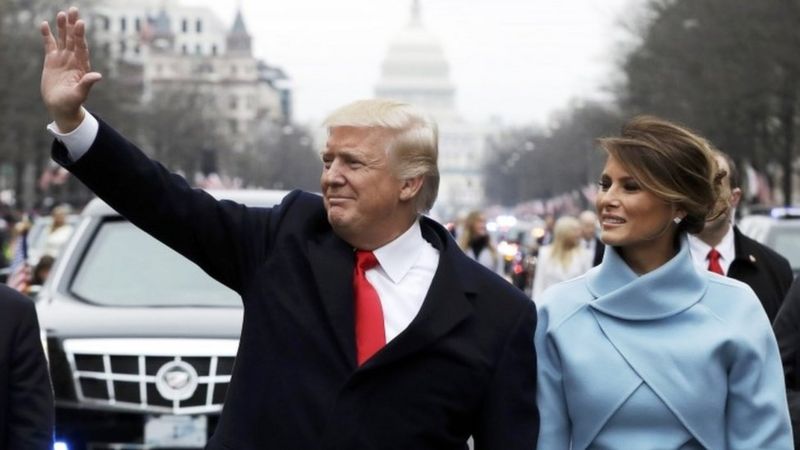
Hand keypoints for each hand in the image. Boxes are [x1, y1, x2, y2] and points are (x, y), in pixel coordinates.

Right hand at [40, 7, 101, 132]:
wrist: (61, 107)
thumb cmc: (72, 103)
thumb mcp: (79, 94)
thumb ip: (87, 84)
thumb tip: (97, 76)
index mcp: (81, 66)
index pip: (81, 47)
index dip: (80, 35)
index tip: (80, 22)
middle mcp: (73, 59)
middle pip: (73, 39)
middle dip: (73, 25)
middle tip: (73, 10)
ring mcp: (63, 59)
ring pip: (62, 39)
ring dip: (62, 27)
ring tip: (61, 14)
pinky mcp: (52, 61)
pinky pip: (50, 45)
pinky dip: (47, 35)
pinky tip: (45, 25)